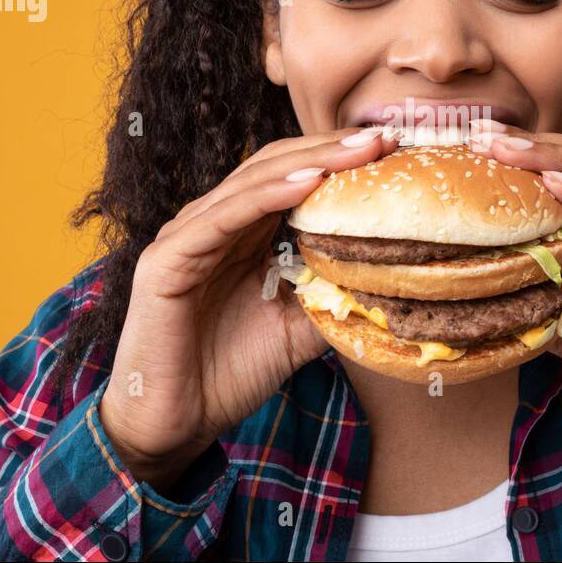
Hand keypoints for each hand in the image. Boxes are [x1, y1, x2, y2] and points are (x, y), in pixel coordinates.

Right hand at [99, 125, 400, 490]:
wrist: (174, 424)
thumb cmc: (231, 373)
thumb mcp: (300, 328)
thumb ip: (333, 296)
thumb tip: (392, 280)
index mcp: (243, 233)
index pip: (295, 178)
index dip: (342, 162)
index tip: (395, 153)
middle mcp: (214, 223)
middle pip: (278, 167)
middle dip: (333, 149)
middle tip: (387, 138)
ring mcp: (186, 236)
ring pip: (253, 183)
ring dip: (310, 163)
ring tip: (358, 151)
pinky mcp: (166, 261)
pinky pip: (222, 217)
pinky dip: (266, 196)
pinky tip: (308, 183)